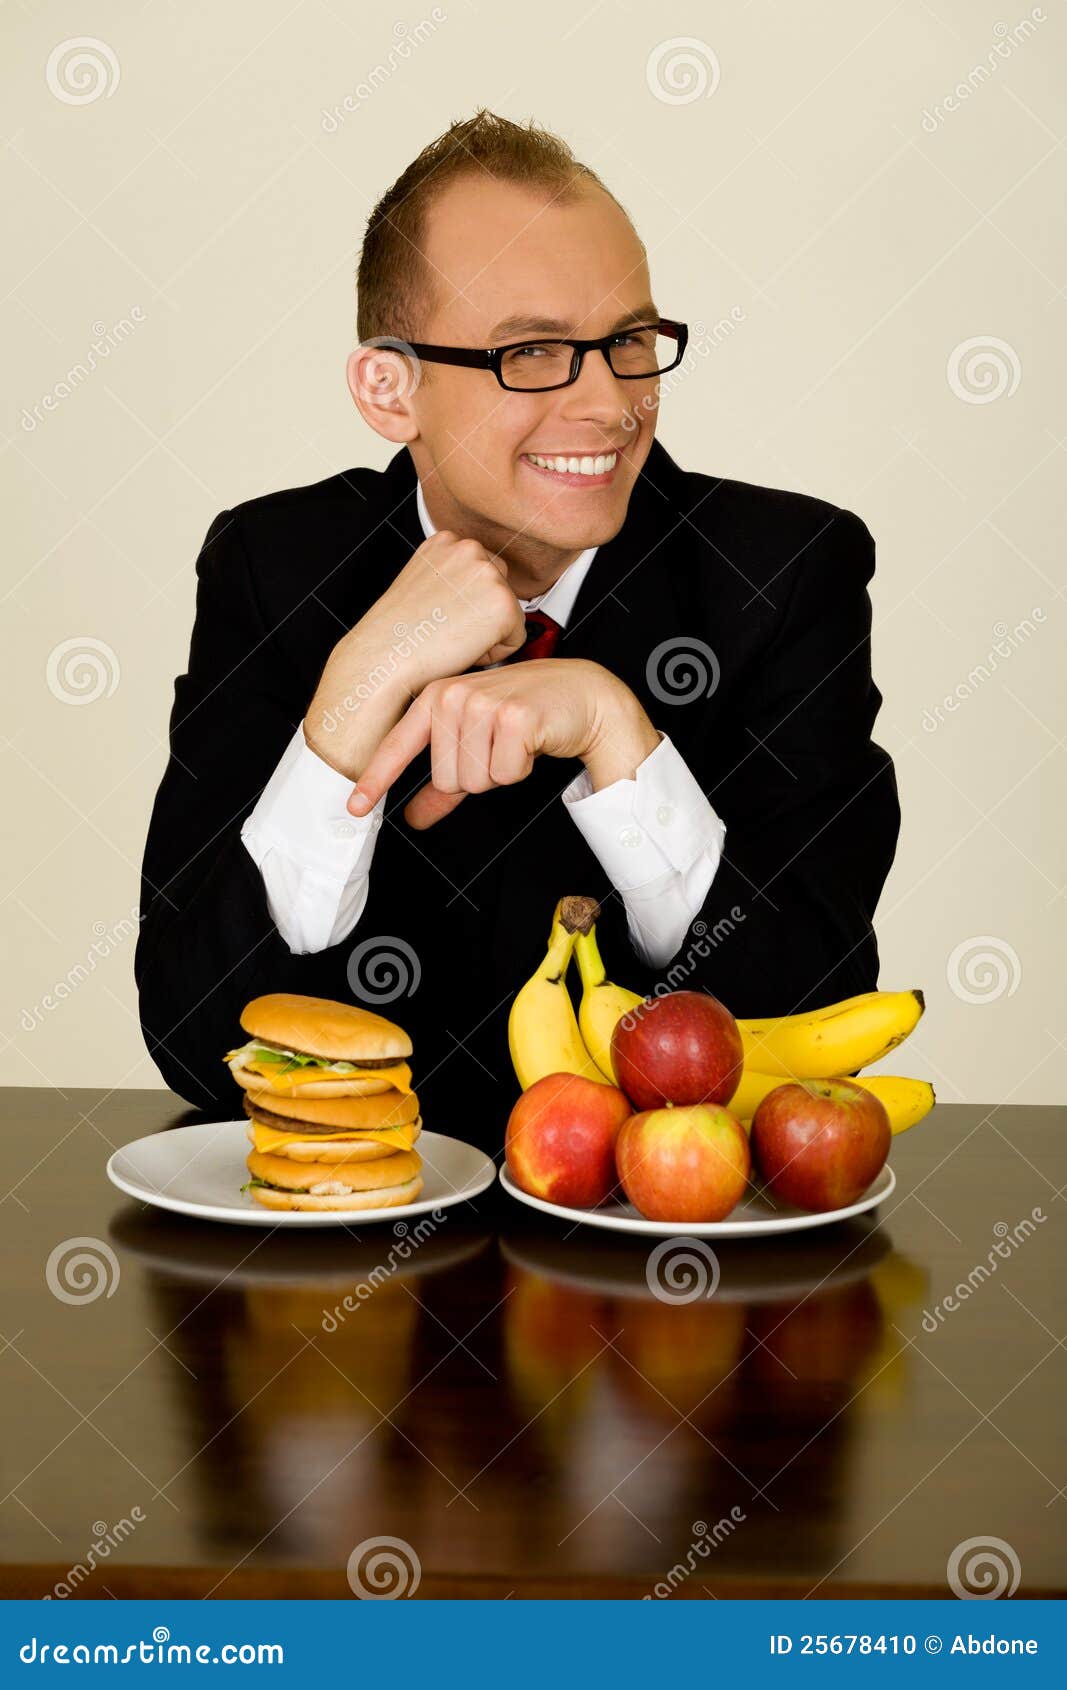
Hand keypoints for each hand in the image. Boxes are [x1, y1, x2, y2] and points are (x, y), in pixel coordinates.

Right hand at [305, 532, 526, 778]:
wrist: (385, 657)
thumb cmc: (397, 634)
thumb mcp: (422, 585)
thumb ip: (451, 577)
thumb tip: (475, 592)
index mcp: (446, 541)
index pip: (480, 574)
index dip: (464, 604)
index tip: (438, 615)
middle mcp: (469, 548)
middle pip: (500, 589)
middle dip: (480, 615)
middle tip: (445, 629)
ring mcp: (489, 573)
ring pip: (510, 613)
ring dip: (487, 633)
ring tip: (451, 637)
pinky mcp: (505, 604)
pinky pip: (516, 639)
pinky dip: (494, 653)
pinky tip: (462, 648)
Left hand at [346, 659, 660, 828]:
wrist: (582, 695)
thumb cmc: (528, 715)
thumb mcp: (478, 745)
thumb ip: (444, 784)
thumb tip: (414, 817)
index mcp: (437, 697)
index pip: (398, 745)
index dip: (376, 779)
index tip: (355, 806)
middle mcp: (455, 696)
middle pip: (447, 778)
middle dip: (479, 776)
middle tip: (500, 747)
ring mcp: (483, 703)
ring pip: (475, 780)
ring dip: (502, 772)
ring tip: (516, 742)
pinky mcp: (514, 717)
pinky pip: (505, 773)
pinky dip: (522, 767)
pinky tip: (532, 741)